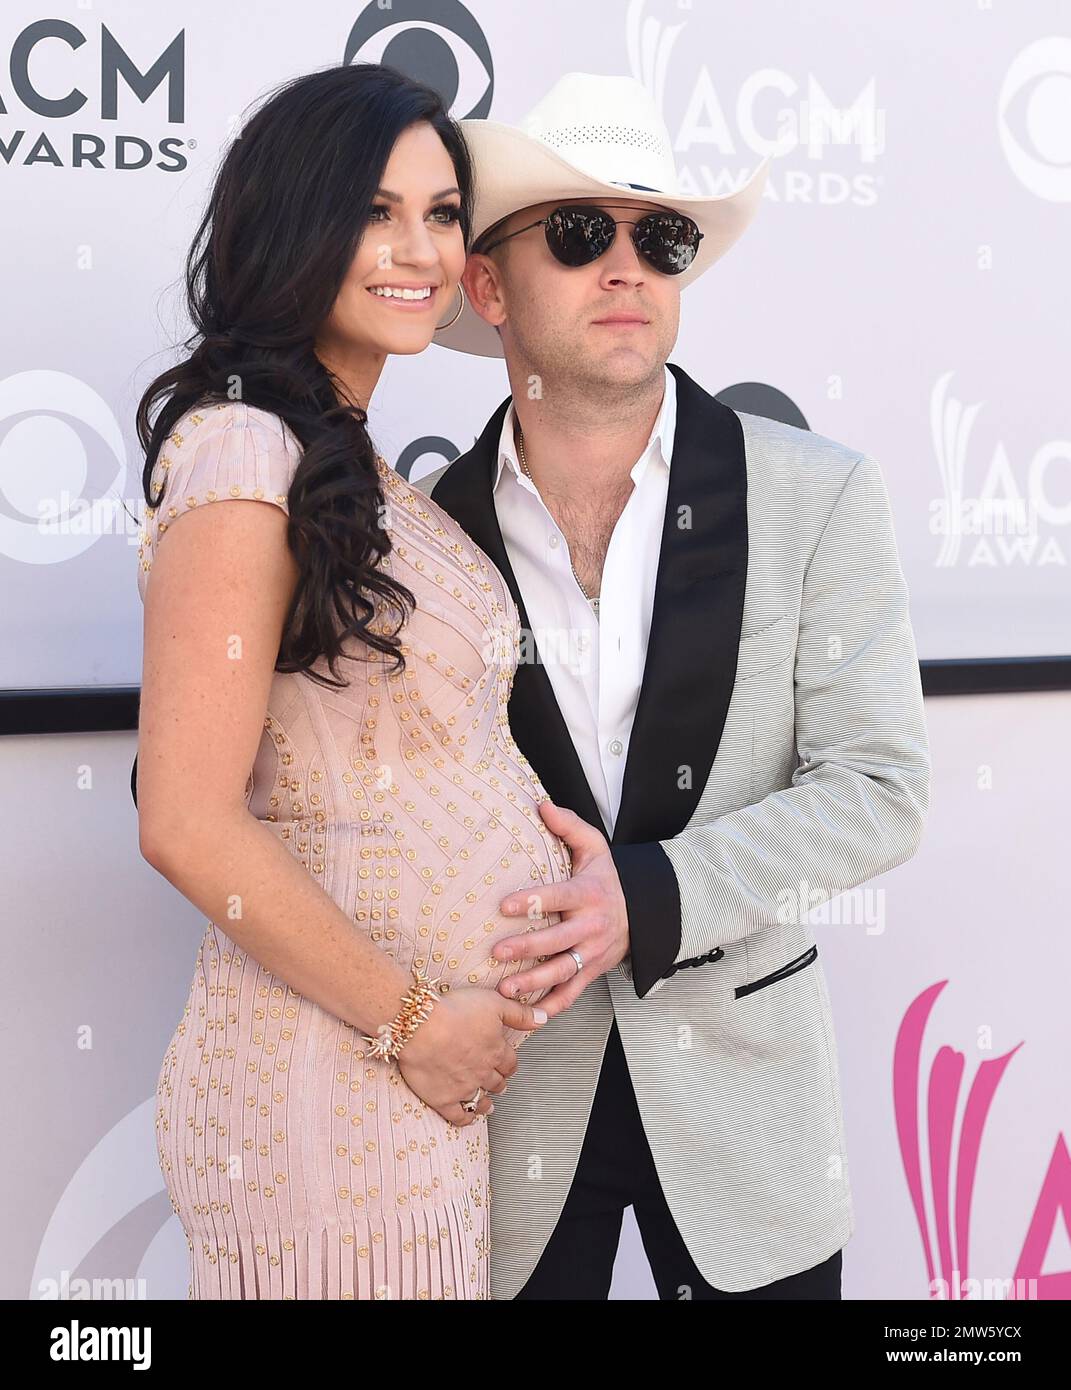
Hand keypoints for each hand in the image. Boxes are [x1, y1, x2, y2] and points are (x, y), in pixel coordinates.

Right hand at [397, 986, 546, 1127]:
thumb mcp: (494, 1003)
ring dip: (487, 1102)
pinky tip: (468, 1118)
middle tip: (500, 1084)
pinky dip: (466, 1118)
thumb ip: (520, 1014)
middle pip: (497, 1082)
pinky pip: (458, 1115)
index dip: (510, 1065)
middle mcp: (483, 1072)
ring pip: (481, 1099)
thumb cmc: (455, 1011)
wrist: (422, 1027)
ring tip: (488, 1104)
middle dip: (500, 1083)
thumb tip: (543, 1019)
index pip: (510, 1063)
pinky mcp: (443, 1099)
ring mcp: (463, 1087)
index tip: (509, 1067)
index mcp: (496, 1050)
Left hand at [492, 799, 628, 1016]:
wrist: (641, 913)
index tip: (505, 905)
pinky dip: (552, 1008)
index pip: (558, 896)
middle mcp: (591, 926)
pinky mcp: (591, 973)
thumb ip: (568, 826)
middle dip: (527, 948)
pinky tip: (528, 1018)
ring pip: (562, 972)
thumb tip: (541, 803)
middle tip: (498, 951)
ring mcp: (591, 954)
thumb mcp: (595, 847)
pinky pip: (571, 994)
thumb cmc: (606, 879)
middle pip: (557, 940)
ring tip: (505, 989)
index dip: (532, 901)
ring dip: (533, 982)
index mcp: (588, 894)